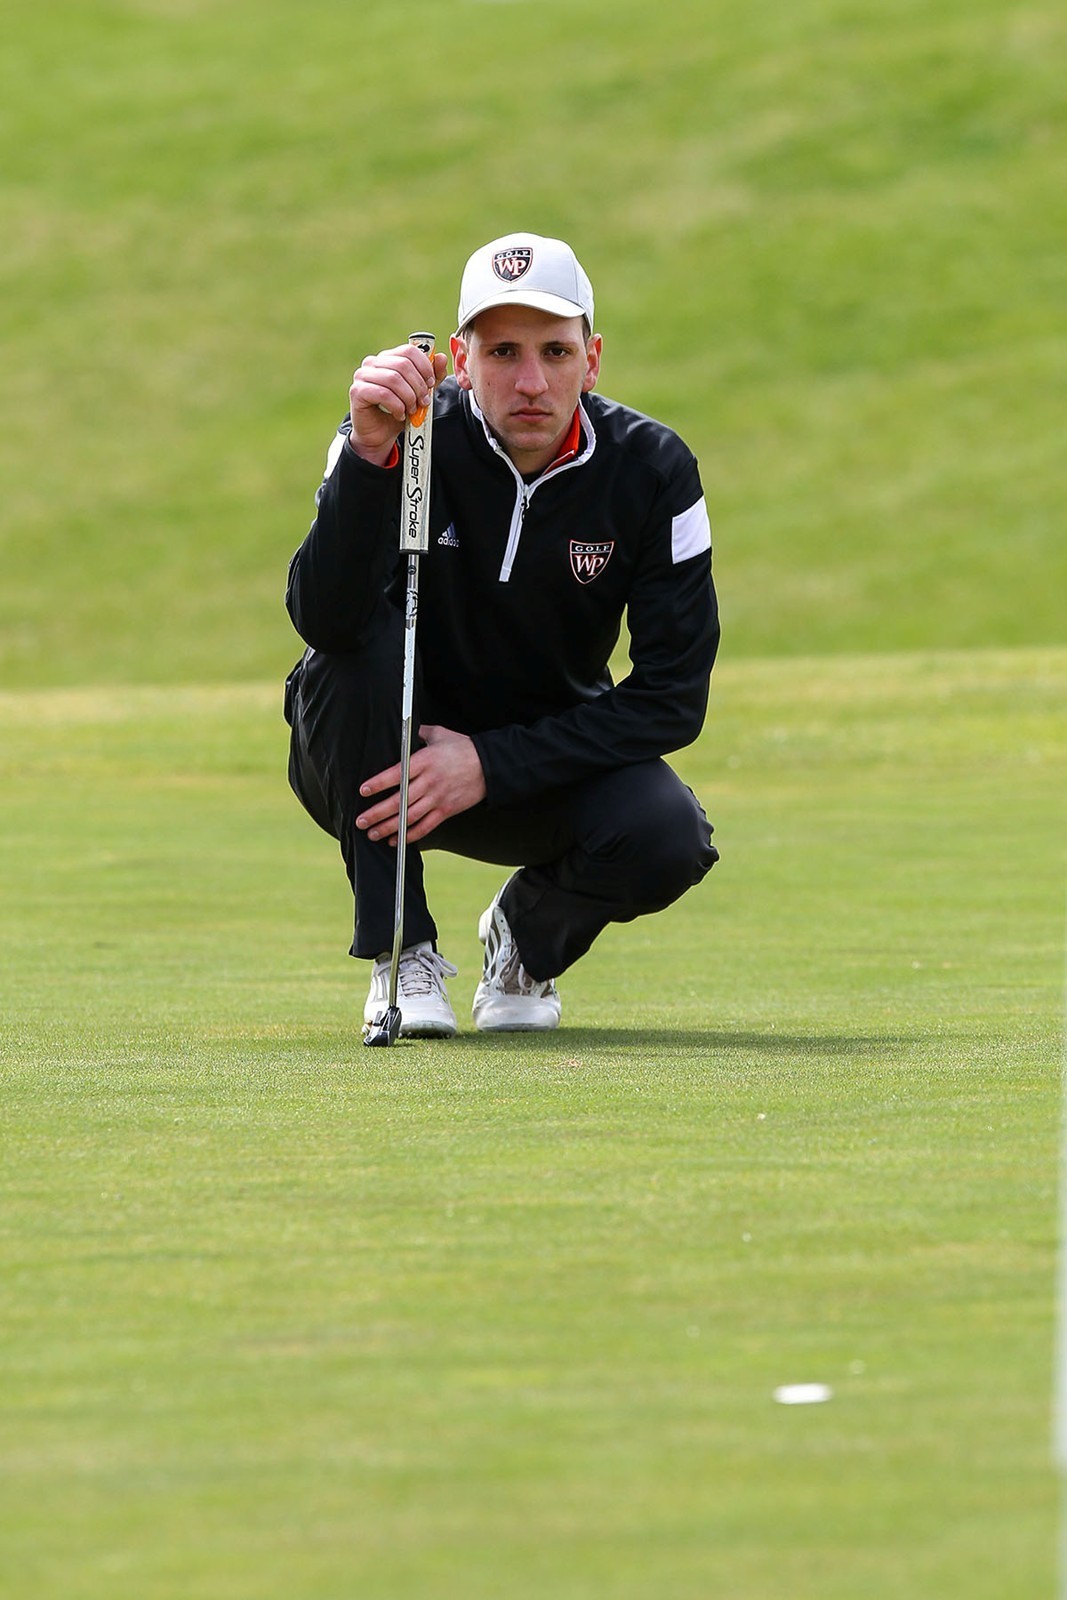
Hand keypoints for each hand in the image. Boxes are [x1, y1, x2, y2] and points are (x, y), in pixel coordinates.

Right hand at [347, 343, 447, 464]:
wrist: (379, 435)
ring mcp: (362, 375)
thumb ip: (431, 377)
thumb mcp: (419, 393)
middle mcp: (373, 362)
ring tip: (412, 410)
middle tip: (424, 401)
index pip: (409, 351)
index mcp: (388, 358)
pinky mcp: (357, 391)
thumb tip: (441, 357)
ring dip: (408, 397)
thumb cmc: (398, 411)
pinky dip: (396, 406)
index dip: (424, 367)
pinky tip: (399, 414)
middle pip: (403, 364)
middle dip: (418, 385)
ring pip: (393, 379)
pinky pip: (383, 394)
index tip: (431, 384)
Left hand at [356, 726, 486, 845]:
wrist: (490, 766)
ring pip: (409, 817)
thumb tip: (404, 730)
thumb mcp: (440, 734)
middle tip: (360, 820)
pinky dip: (410, 836)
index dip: (378, 784)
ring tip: (372, 833)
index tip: (363, 791)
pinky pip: (425, 826)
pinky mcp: (446, 811)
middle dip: (377, 813)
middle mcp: (429, 782)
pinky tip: (395, 840)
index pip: (396, 774)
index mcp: (424, 761)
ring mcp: (438, 799)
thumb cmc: (463, 748)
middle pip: (399, 801)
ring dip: (388, 827)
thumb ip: (419, 733)